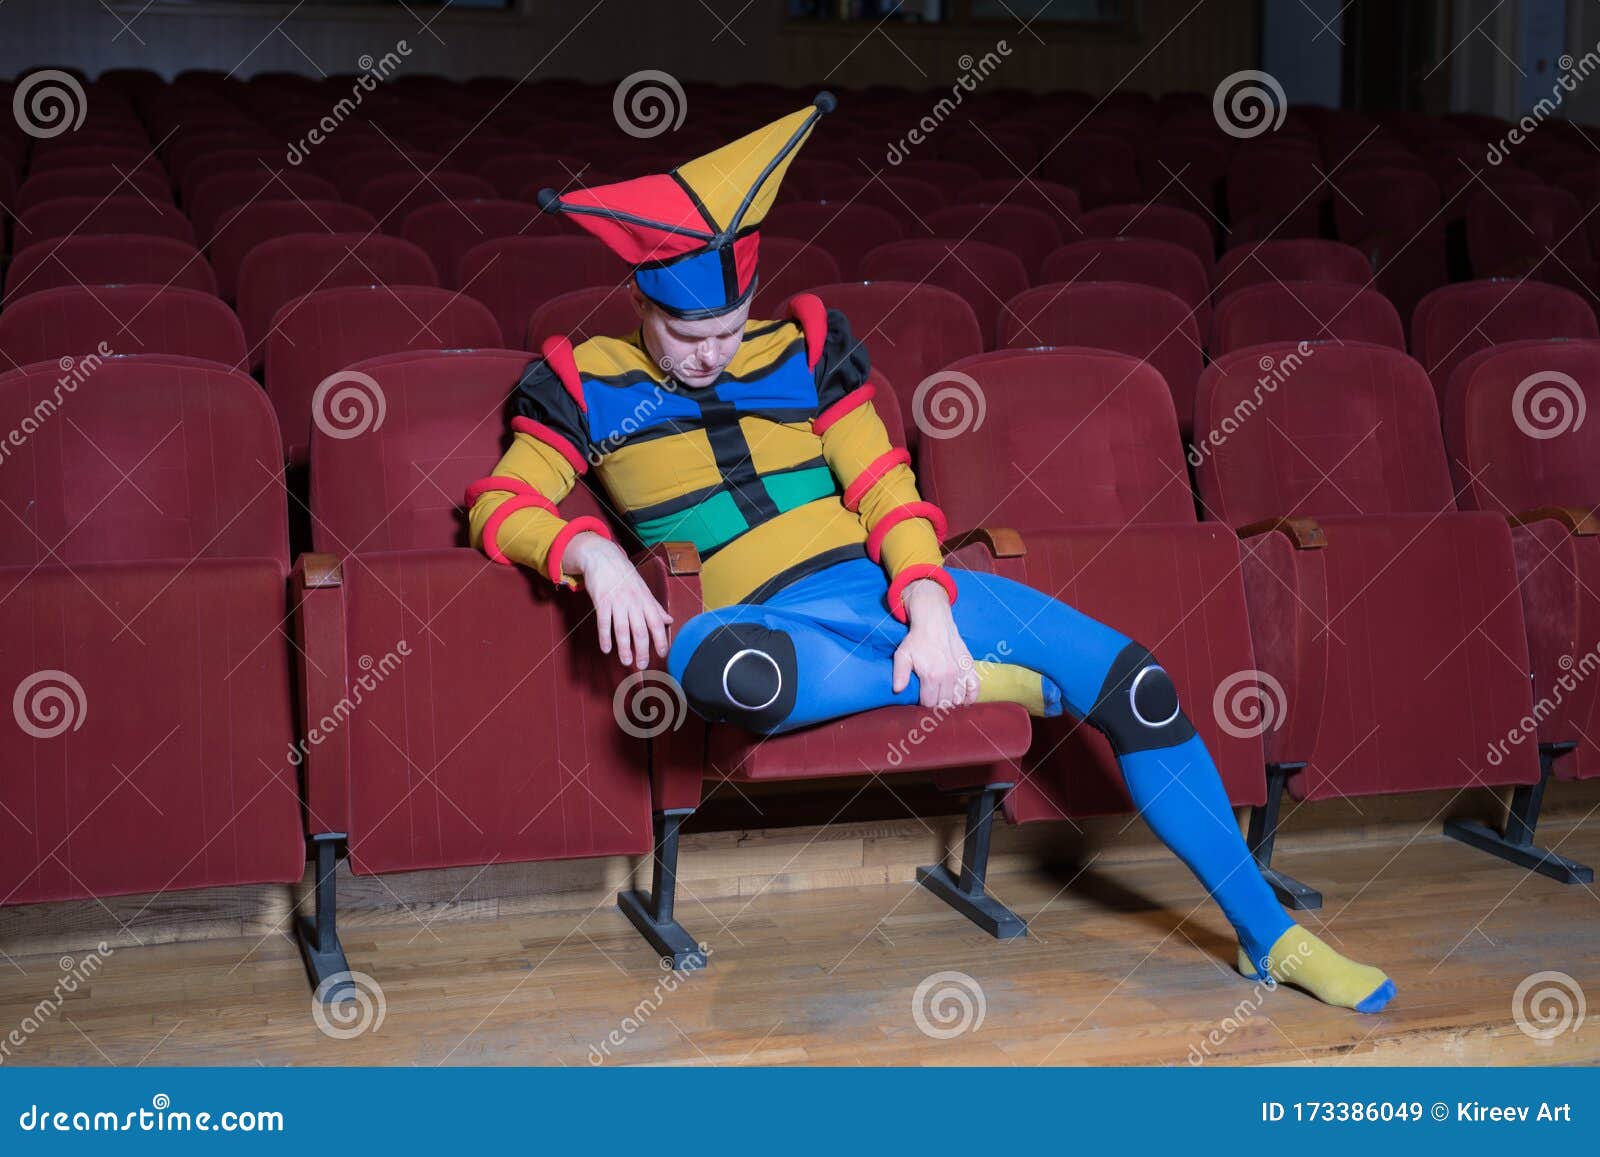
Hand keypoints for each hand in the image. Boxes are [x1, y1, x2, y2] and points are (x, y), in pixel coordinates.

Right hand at [562, 531, 672, 668]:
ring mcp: (617, 602)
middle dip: (642, 650)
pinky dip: (605, 637)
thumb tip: (670, 620)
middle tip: (642, 665)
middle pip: (640, 630)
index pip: (657, 623)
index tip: (663, 654)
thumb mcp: (644, 590)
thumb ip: (656, 607)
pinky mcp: (601, 601)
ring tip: (627, 662)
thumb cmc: (625, 576)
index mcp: (646, 600)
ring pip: (622, 629)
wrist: (603, 558)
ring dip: (624, 647)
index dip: (661, 639)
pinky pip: (603, 622)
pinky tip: (606, 649)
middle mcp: (633, 602)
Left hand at [892, 579, 977, 709]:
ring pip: (958, 698)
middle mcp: (948, 676)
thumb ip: (900, 674)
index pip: (929, 703)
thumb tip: (898, 690)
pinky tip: (964, 699)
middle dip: (936, 703)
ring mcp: (960, 672)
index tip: (920, 696)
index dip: (923, 702)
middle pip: (944, 703)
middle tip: (931, 695)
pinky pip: (975, 687)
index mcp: (931, 676)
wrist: (933, 623)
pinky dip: (971, 696)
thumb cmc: (916, 641)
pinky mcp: (969, 666)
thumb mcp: (902, 655)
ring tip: (943, 694)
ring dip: (951, 700)